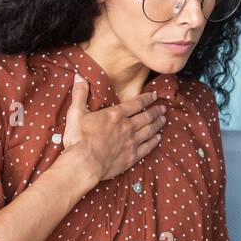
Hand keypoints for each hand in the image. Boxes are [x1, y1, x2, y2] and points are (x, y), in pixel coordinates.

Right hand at [58, 72, 165, 191]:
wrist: (84, 164)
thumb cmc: (79, 139)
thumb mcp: (76, 113)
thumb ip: (80, 93)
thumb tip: (79, 76)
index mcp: (115, 115)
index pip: (136, 103)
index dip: (147, 98)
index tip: (155, 95)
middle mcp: (127, 127)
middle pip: (147, 116)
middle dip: (156, 111)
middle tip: (163, 108)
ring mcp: (131, 142)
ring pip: (150, 130)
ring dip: (158, 124)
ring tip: (164, 119)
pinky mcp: (132, 157)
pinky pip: (148, 147)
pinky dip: (154, 141)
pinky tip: (158, 138)